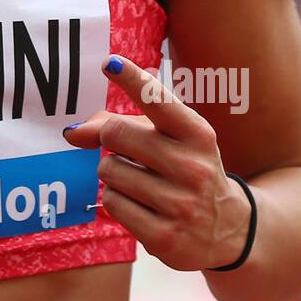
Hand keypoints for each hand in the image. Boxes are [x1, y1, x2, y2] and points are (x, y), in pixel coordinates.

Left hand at [63, 55, 251, 270]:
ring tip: (141, 182)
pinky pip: (112, 203)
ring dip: (113, 174)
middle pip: (115, 134)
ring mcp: (181, 205)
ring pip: (108, 170)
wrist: (228, 229)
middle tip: (126, 151)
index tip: (109, 63)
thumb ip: (119, 125)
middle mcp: (193, 166)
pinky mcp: (165, 238)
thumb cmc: (187, 170)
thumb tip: (71, 132)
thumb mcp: (169, 141)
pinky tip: (142, 206)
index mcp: (197, 134)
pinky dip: (117, 201)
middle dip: (109, 139)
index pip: (158, 100)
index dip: (131, 79)